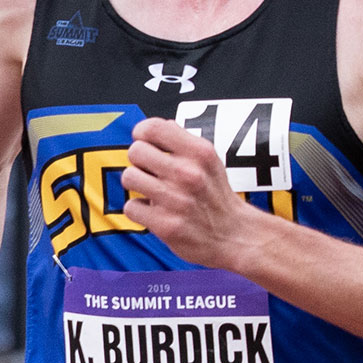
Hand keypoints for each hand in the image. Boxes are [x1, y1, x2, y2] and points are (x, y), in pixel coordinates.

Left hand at [120, 117, 250, 268]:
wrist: (234, 236)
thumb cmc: (217, 196)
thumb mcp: (211, 161)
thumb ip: (185, 143)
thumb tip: (162, 125)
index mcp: (199, 153)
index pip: (153, 127)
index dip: (142, 134)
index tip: (146, 144)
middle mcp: (188, 173)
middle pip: (135, 151)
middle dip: (139, 162)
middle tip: (151, 173)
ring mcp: (176, 200)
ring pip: (129, 177)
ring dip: (137, 185)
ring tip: (151, 191)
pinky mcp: (165, 225)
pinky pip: (131, 207)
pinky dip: (139, 211)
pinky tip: (154, 211)